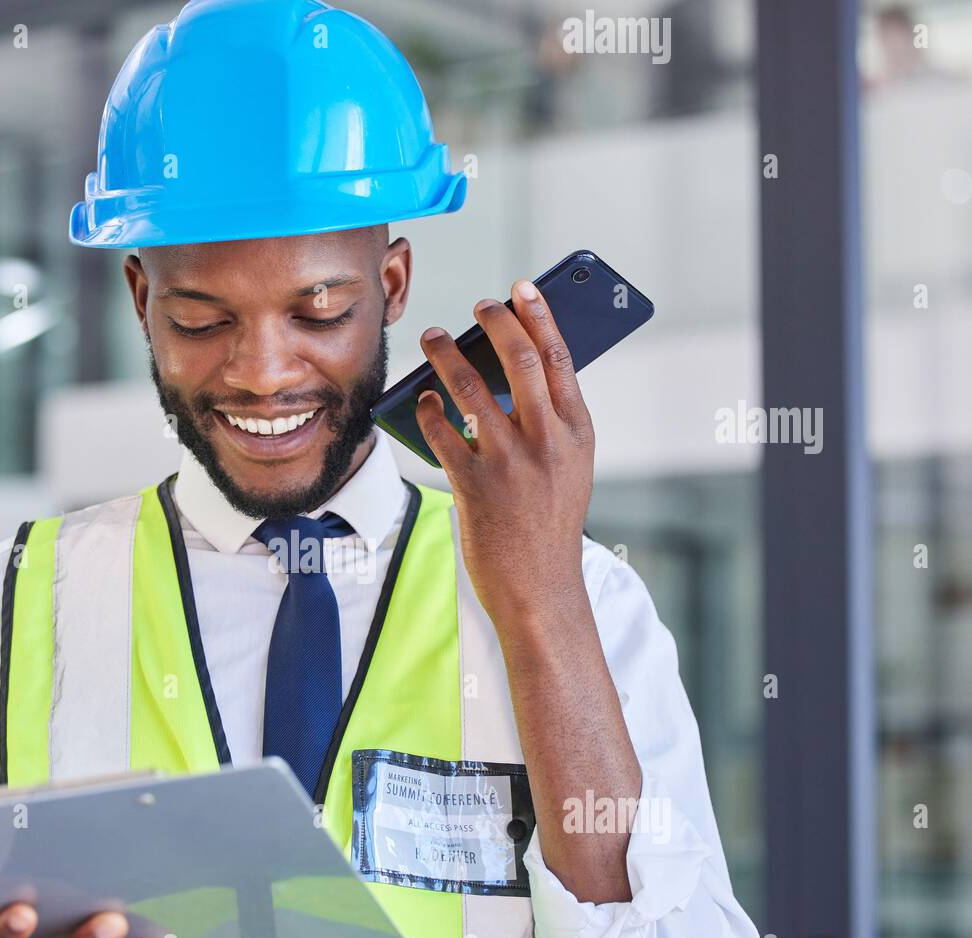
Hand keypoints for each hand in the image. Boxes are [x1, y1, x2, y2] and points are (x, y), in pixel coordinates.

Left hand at [415, 280, 593, 629]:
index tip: (520, 288)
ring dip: (445, 354)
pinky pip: (441, 433)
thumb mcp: (570, 468)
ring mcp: (509, 463)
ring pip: (469, 388)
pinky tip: (423, 399)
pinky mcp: (474, 486)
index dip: (539, 316)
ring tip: (432, 337)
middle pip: (519, 359)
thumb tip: (510, 372)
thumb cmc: (550, 522)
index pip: (560, 358)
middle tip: (478, 305)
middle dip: (494, 322)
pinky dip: (428, 409)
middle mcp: (547, 441)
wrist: (540, 587)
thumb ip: (551, 422)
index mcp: (577, 432)